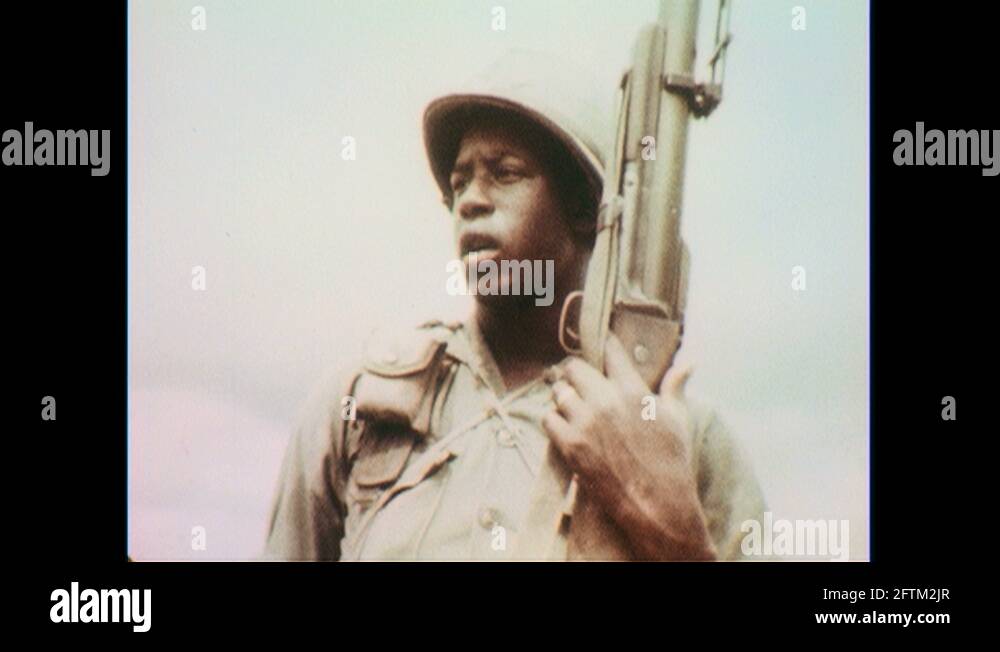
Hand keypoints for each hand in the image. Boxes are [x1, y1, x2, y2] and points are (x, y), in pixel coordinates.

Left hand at [541, 334, 715, 559]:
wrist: (658, 505)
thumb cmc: (673, 462)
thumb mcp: (679, 419)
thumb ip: (676, 386)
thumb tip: (690, 363)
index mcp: (633, 389)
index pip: (610, 350)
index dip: (603, 344)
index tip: (599, 343)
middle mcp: (606, 400)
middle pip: (573, 367)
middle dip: (573, 372)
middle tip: (575, 381)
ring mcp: (586, 422)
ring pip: (558, 392)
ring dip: (562, 397)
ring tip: (570, 406)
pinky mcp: (571, 445)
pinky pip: (548, 419)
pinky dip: (553, 421)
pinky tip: (563, 428)